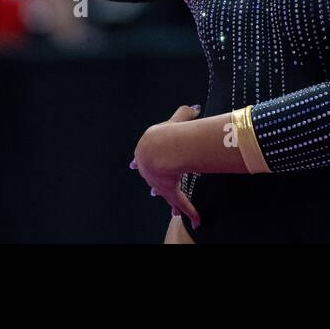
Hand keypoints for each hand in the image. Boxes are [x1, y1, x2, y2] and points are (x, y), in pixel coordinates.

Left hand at [132, 105, 201, 229]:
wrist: (162, 148)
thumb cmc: (166, 133)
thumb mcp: (177, 119)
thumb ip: (185, 113)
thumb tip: (195, 108)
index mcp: (146, 151)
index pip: (140, 157)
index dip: (139, 162)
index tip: (132, 166)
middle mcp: (149, 169)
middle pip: (150, 178)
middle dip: (154, 184)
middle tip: (152, 192)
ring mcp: (158, 182)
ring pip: (163, 193)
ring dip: (168, 200)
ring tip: (173, 210)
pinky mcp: (170, 192)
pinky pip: (181, 203)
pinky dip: (189, 211)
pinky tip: (196, 220)